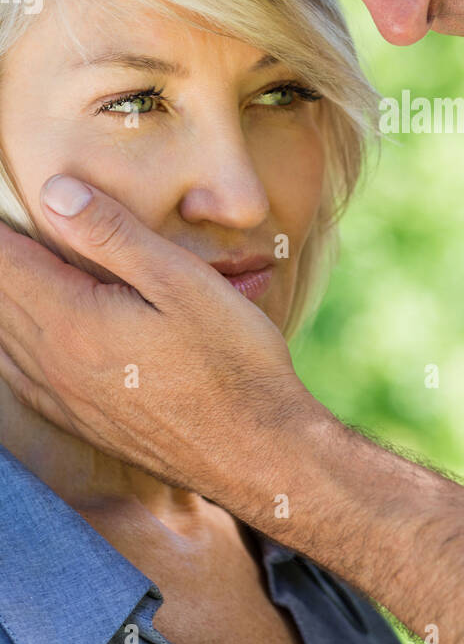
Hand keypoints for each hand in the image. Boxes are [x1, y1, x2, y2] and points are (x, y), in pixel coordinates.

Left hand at [0, 173, 318, 501]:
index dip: (0, 228)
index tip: (8, 196)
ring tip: (14, 267)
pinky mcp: (78, 422)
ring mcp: (62, 399)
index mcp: (72, 322)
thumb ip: (113, 234)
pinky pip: (17, 375)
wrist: (258, 451)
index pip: (6, 261)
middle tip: (7, 231)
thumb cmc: (232, 361)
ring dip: (4, 298)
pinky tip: (21, 331)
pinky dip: (9, 342)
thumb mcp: (181, 281)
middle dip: (1, 259)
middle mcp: (52, 365)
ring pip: (1, 338)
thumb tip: (54, 192)